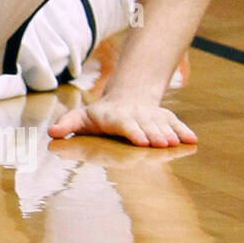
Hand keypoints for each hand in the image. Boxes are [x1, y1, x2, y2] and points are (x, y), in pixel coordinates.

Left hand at [48, 95, 196, 147]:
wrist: (126, 97)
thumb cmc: (99, 116)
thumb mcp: (81, 118)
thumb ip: (67, 124)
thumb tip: (51, 133)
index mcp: (114, 116)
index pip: (124, 124)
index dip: (133, 131)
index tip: (140, 141)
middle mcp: (135, 115)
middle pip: (145, 125)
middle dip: (153, 134)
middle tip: (161, 144)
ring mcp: (151, 116)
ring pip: (161, 124)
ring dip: (169, 134)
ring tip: (175, 144)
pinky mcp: (164, 118)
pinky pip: (175, 123)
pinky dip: (183, 131)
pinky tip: (193, 140)